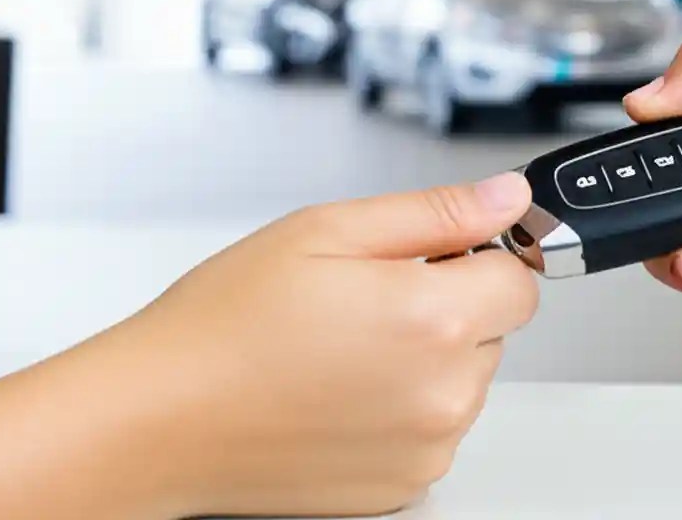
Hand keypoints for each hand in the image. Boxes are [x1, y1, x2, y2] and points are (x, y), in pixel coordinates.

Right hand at [0, 174, 537, 518]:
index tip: (435, 258)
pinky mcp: (405, 484)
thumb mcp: (329, 231)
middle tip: (365, 303)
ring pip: (465, 381)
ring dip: (427, 361)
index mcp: (436, 319)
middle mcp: (445, 392)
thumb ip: (436, 211)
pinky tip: (340, 393)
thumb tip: (507, 197)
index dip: (477, 259)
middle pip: (493, 331)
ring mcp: (428, 446)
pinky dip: (403, 411)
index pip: (521, 280)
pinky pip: (434, 430)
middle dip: (448, 307)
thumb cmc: (225, 326)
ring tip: (342, 350)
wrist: (159, 419)